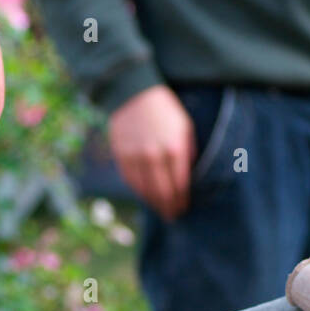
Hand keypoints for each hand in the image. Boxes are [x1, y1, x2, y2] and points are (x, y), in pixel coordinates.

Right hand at [108, 85, 195, 220]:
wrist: (134, 94)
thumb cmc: (165, 110)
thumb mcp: (184, 127)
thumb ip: (187, 152)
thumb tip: (186, 176)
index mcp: (175, 148)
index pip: (180, 185)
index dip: (182, 200)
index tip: (184, 208)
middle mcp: (155, 156)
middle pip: (163, 193)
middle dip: (169, 207)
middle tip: (173, 216)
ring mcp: (136, 158)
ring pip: (145, 191)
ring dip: (154, 203)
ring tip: (160, 210)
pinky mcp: (122, 157)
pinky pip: (131, 182)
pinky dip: (139, 192)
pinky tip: (146, 196)